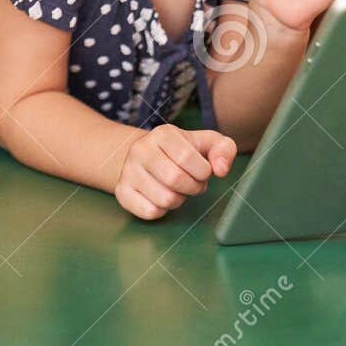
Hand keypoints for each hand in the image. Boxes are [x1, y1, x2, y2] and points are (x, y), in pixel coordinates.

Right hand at [114, 125, 236, 219]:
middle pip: (175, 179)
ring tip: (176, 190)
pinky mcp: (121, 191)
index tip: (202, 171)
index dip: (202, 171)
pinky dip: (162, 211)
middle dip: (193, 187)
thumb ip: (224, 149)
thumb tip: (221, 170)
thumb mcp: (205, 143)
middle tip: (192, 183)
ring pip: (164, 199)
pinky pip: (149, 212)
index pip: (187, 158)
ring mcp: (127, 170)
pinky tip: (160, 198)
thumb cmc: (182, 152)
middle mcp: (140, 149)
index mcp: (162, 134)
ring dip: (178, 200)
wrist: (146, 157)